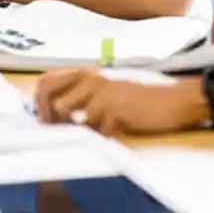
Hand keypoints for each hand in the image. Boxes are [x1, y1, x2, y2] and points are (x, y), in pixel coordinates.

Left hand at [34, 68, 208, 136]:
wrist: (173, 100)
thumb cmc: (141, 99)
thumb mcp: (109, 90)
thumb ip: (84, 96)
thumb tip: (55, 113)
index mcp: (88, 74)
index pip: (47, 82)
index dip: (41, 104)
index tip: (46, 120)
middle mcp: (92, 81)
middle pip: (54, 102)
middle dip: (54, 121)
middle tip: (63, 132)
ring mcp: (104, 95)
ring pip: (75, 120)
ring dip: (84, 131)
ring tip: (99, 131)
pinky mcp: (116, 112)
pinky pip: (98, 133)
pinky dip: (105, 138)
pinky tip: (117, 133)